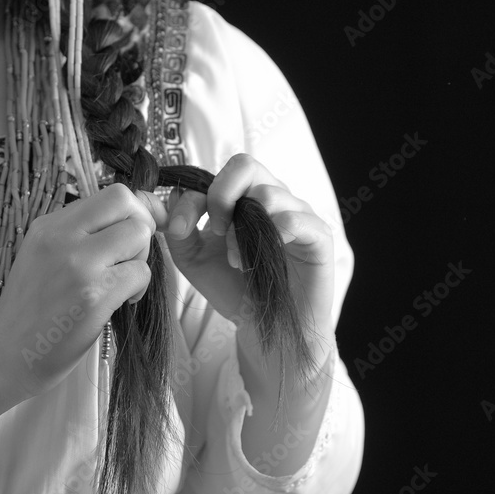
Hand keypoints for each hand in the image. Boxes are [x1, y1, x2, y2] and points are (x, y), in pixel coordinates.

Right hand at [0, 183, 155, 405]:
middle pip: (127, 202)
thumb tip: (134, 216)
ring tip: (122, 284)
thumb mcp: (43, 257)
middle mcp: (61, 236)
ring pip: (139, 235)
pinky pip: (140, 273)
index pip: (111, 194)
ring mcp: (78, 264)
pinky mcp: (93, 295)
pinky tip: (120, 303)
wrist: (2, 357)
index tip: (133, 235)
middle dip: (141, 227)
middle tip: (130, 258)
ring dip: (140, 260)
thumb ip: (80, 235)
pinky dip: (138, 289)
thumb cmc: (28, 312)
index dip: (134, 211)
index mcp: (49, 225)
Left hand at [160, 154, 335, 364]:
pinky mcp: (319, 237)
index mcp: (244, 196)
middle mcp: (273, 197)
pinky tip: (261, 258)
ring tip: (238, 259)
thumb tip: (175, 194)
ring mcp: (299, 213)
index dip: (194, 197)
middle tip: (216, 231)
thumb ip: (179, 228)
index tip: (182, 229)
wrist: (265, 328)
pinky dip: (272, 235)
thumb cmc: (233, 288)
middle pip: (246, 165)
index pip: (217, 173)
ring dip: (243, 229)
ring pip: (269, 193)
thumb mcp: (192, 259)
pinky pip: (296, 219)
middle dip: (220, 196)